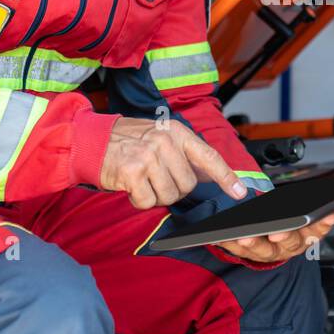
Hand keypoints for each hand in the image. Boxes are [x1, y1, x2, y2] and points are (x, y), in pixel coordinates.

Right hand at [100, 117, 244, 209]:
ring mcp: (148, 156)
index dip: (227, 177)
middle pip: (187, 185)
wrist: (93, 140)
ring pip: (169, 195)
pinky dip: (139, 200)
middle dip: (173, 188)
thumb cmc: (130, 141)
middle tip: (156, 177)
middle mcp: (165, 141)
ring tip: (143, 180)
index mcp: (176, 132)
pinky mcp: (133, 172)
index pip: (209, 157)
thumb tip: (211, 175)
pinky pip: (148, 201)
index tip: (240, 193)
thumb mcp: (161, 136)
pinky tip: (132, 186)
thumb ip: (185, 153)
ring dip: (156, 195)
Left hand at [215, 189, 333, 263]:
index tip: (319, 216)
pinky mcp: (248, 250)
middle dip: (285, 236)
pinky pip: (239, 249)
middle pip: (291, 241)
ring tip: (245, 232)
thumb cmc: (302, 223)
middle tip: (279, 231)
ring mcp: (270, 250)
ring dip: (255, 242)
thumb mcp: (326, 210)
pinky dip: (231, 242)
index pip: (319, 228)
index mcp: (312, 234)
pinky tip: (223, 233)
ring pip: (263, 249)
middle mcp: (292, 245)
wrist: (276, 240)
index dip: (320, 223)